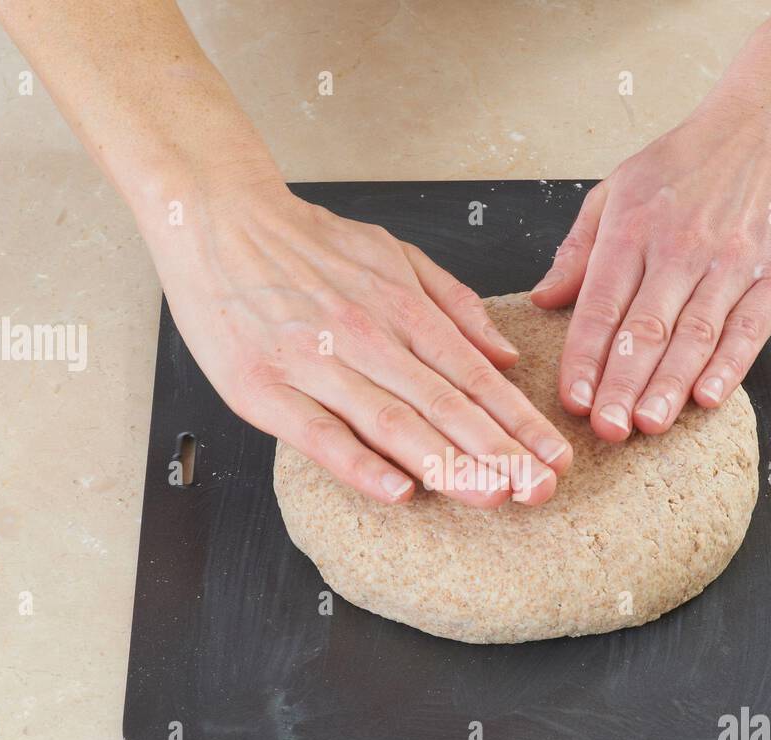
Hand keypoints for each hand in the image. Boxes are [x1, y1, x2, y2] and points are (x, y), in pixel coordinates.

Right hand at [142, 169, 572, 505]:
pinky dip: (359, 464)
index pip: (473, 375)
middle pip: (443, 403)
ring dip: (446, 463)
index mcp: (400, 307)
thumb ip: (453, 304)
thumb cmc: (305, 241)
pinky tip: (398, 491)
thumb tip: (505, 354)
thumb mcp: (392, 252)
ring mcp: (314, 363)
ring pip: (391, 421)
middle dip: (499, 451)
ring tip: (493, 495)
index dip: (518, 420)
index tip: (554, 456)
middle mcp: (365, 335)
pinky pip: (319, 434)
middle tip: (540, 489)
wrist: (216, 214)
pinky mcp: (263, 388)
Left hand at [531, 95, 770, 439]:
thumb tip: (542, 299)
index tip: (573, 399)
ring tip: (648, 424)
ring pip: (694, 335)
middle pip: (645, 329)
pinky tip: (708, 397)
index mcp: (632, 229)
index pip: (600, 306)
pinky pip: (749, 328)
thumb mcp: (617, 189)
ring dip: (670, 384)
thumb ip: (579, 249)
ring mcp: (731, 263)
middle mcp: (680, 248)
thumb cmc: (688, 162)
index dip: (584, 357)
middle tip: (606, 429)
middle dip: (622, 384)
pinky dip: (730, 365)